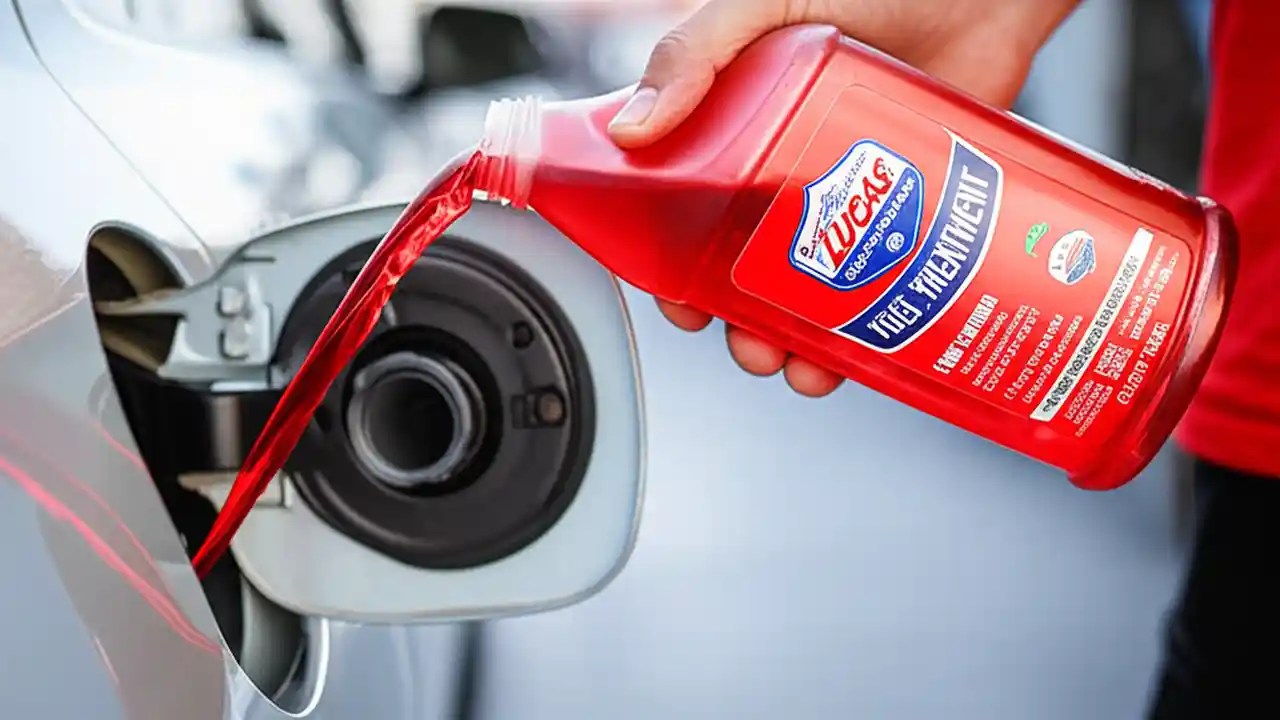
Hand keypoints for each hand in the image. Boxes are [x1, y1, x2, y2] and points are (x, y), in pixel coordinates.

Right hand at [608, 0, 1078, 396]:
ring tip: (792, 360)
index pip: (682, 206)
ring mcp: (847, 199)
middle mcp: (784, 170)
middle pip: (739, 268)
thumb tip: (630, 128)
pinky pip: (875, 290)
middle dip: (732, 320)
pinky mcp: (907, 217)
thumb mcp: (766, 4)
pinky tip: (847, 353)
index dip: (667, 260)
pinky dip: (857, 335)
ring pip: (803, 294)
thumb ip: (695, 54)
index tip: (671, 295)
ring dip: (787, 340)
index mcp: (736, 125)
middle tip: (741, 338)